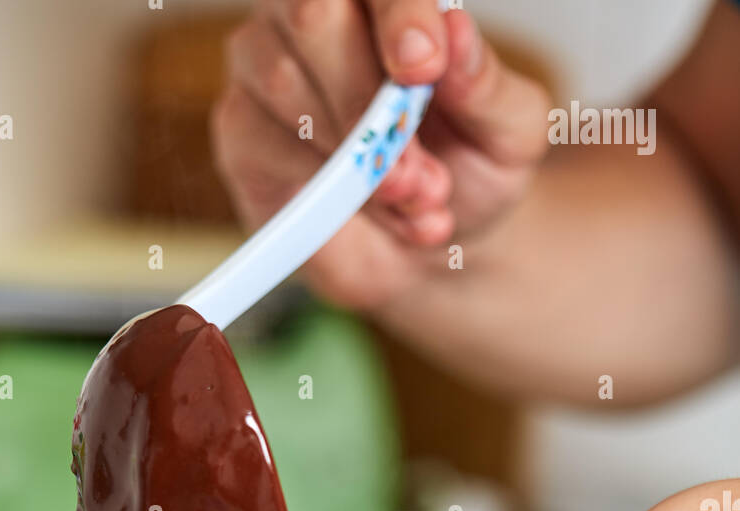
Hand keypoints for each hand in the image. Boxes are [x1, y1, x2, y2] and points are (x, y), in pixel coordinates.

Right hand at [212, 0, 549, 309]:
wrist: (427, 247)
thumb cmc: (467, 169)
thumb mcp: (509, 134)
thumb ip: (487, 84)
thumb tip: (455, 30)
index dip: (399, 11)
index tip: (425, 67)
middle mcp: (316, 11)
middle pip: (313, 13)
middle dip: (370, 103)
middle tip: (422, 176)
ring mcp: (266, 62)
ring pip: (288, 86)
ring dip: (357, 162)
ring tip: (416, 204)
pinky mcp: (241, 129)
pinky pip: (264, 144)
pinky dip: (324, 191)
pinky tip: (372, 214)